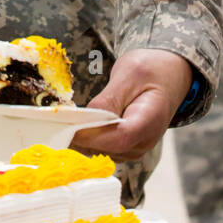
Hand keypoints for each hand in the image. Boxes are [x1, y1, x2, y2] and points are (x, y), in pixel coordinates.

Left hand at [70, 49, 192, 161]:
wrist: (169, 75)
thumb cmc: (150, 70)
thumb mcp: (129, 74)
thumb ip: (109, 99)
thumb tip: (87, 119)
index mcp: (151, 120)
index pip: (120, 137)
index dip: (92, 135)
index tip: (66, 126)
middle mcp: (145, 141)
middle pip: (108, 149)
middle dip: (80, 137)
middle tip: (54, 123)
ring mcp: (137, 147)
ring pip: (103, 152)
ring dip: (81, 139)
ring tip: (60, 123)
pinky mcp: (127, 147)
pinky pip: (104, 149)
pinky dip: (87, 139)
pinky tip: (75, 125)